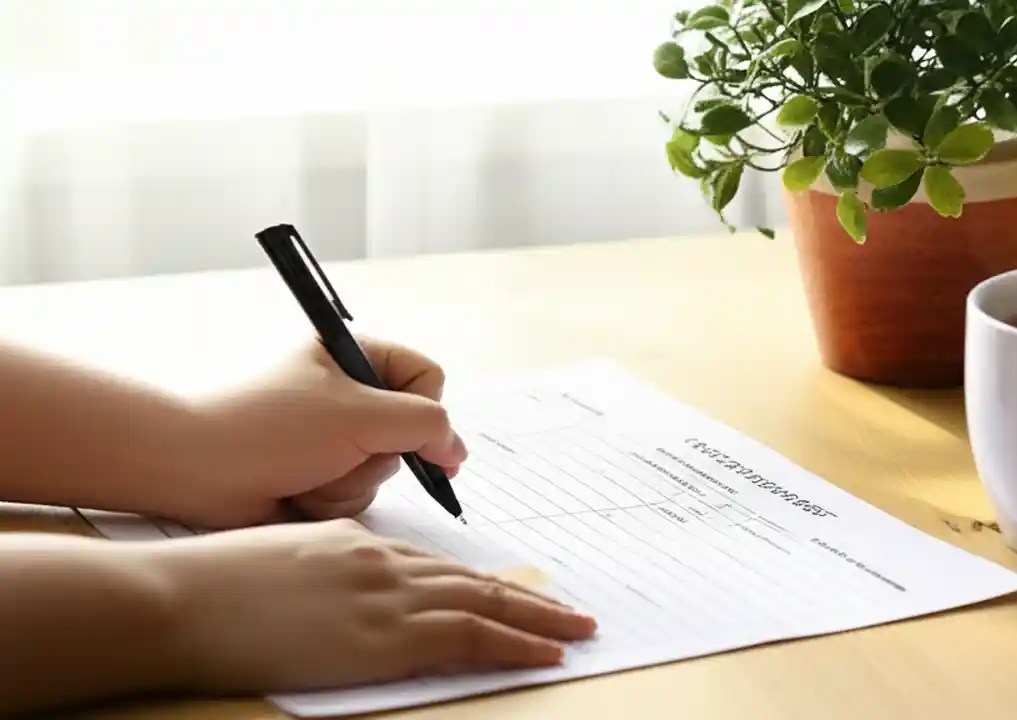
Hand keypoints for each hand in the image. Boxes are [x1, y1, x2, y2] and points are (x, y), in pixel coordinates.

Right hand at [150, 519, 596, 693]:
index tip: (517, 593)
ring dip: (538, 621)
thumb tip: (348, 587)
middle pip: (475, 581)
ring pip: (484, 605)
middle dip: (530, 600)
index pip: (441, 566)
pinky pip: (468, 636)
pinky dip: (513, 642)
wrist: (180, 598)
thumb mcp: (282, 560)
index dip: (486, 582)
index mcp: (360, 545)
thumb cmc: (212, 585)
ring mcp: (387, 599)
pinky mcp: (383, 638)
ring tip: (578, 632)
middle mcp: (385, 565)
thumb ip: (327, 570)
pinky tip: (543, 652)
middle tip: (574, 613)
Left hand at [178, 337, 464, 528]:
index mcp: (353, 353)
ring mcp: (332, 434)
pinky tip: (296, 492)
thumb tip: (456, 449)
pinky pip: (355, 493)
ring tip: (308, 474)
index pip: (428, 377)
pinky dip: (330, 499)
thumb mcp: (359, 414)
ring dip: (350, 480)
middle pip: (409, 432)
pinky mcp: (317, 472)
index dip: (427, 410)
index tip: (417, 439)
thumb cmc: (269, 427)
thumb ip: (424, 424)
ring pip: (383, 470)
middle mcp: (346, 391)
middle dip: (376, 455)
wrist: (194, 469)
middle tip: (342, 452)